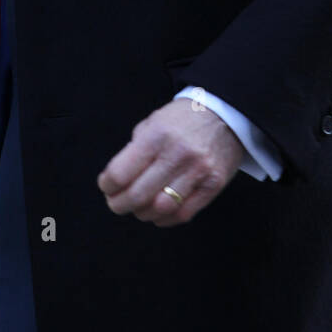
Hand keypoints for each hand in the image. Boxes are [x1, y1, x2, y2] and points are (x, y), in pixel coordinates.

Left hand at [97, 98, 245, 227]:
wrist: (225, 113)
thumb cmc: (182, 118)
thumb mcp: (153, 122)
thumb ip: (135, 149)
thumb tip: (117, 180)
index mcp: (157, 135)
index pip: (121, 172)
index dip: (107, 185)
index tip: (106, 186)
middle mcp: (177, 154)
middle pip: (138, 195)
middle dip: (119, 204)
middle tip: (116, 203)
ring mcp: (198, 171)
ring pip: (160, 209)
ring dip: (142, 213)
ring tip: (138, 208)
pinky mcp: (213, 185)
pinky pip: (184, 214)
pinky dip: (165, 219)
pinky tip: (158, 212)